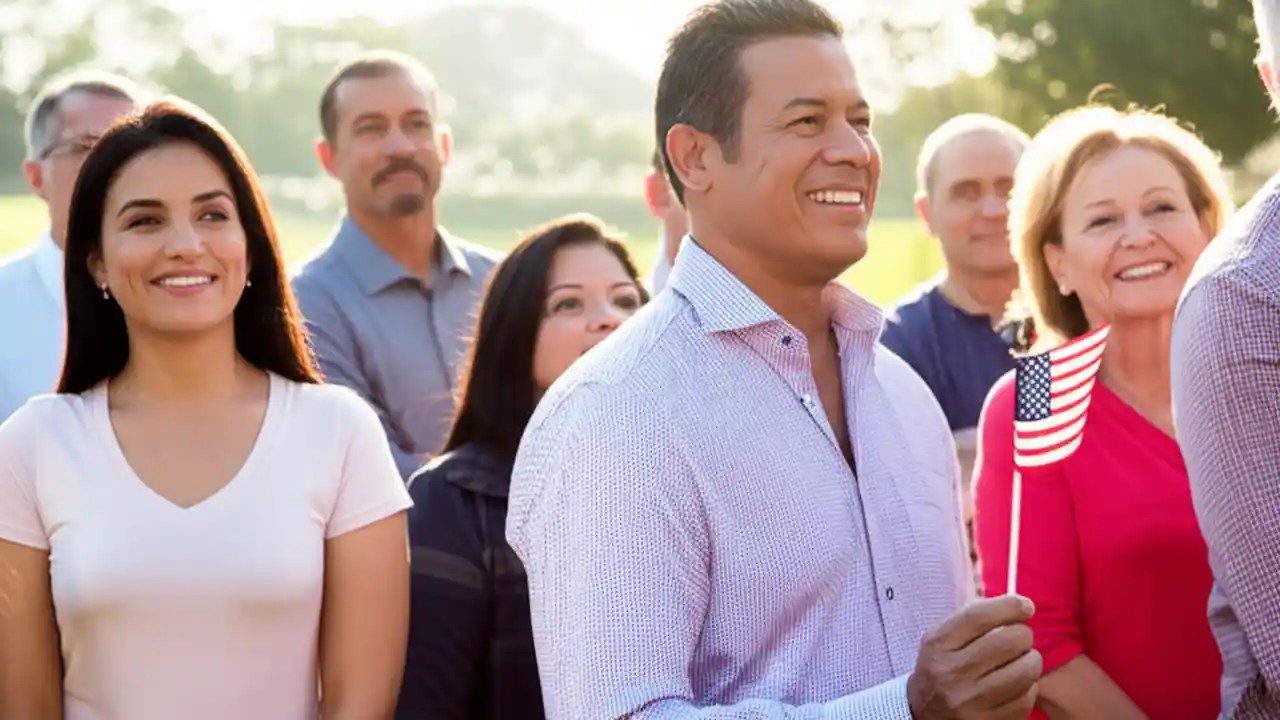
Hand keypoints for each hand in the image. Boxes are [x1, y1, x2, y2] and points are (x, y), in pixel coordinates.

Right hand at [907, 595, 1041, 718]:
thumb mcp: (941, 639)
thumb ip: (971, 619)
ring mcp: (971, 700)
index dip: (1009, 606)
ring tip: (1023, 660)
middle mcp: (952, 672)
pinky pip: (1026, 698)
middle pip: (1007, 641)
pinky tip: (1017, 684)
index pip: (978, 616)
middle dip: (1024, 635)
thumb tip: (1016, 605)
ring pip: (1024, 671)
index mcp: (939, 645)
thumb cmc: (940, 667)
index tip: (1026, 606)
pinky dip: (1028, 688)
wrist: (924, 714)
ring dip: (1031, 661)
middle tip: (1021, 638)